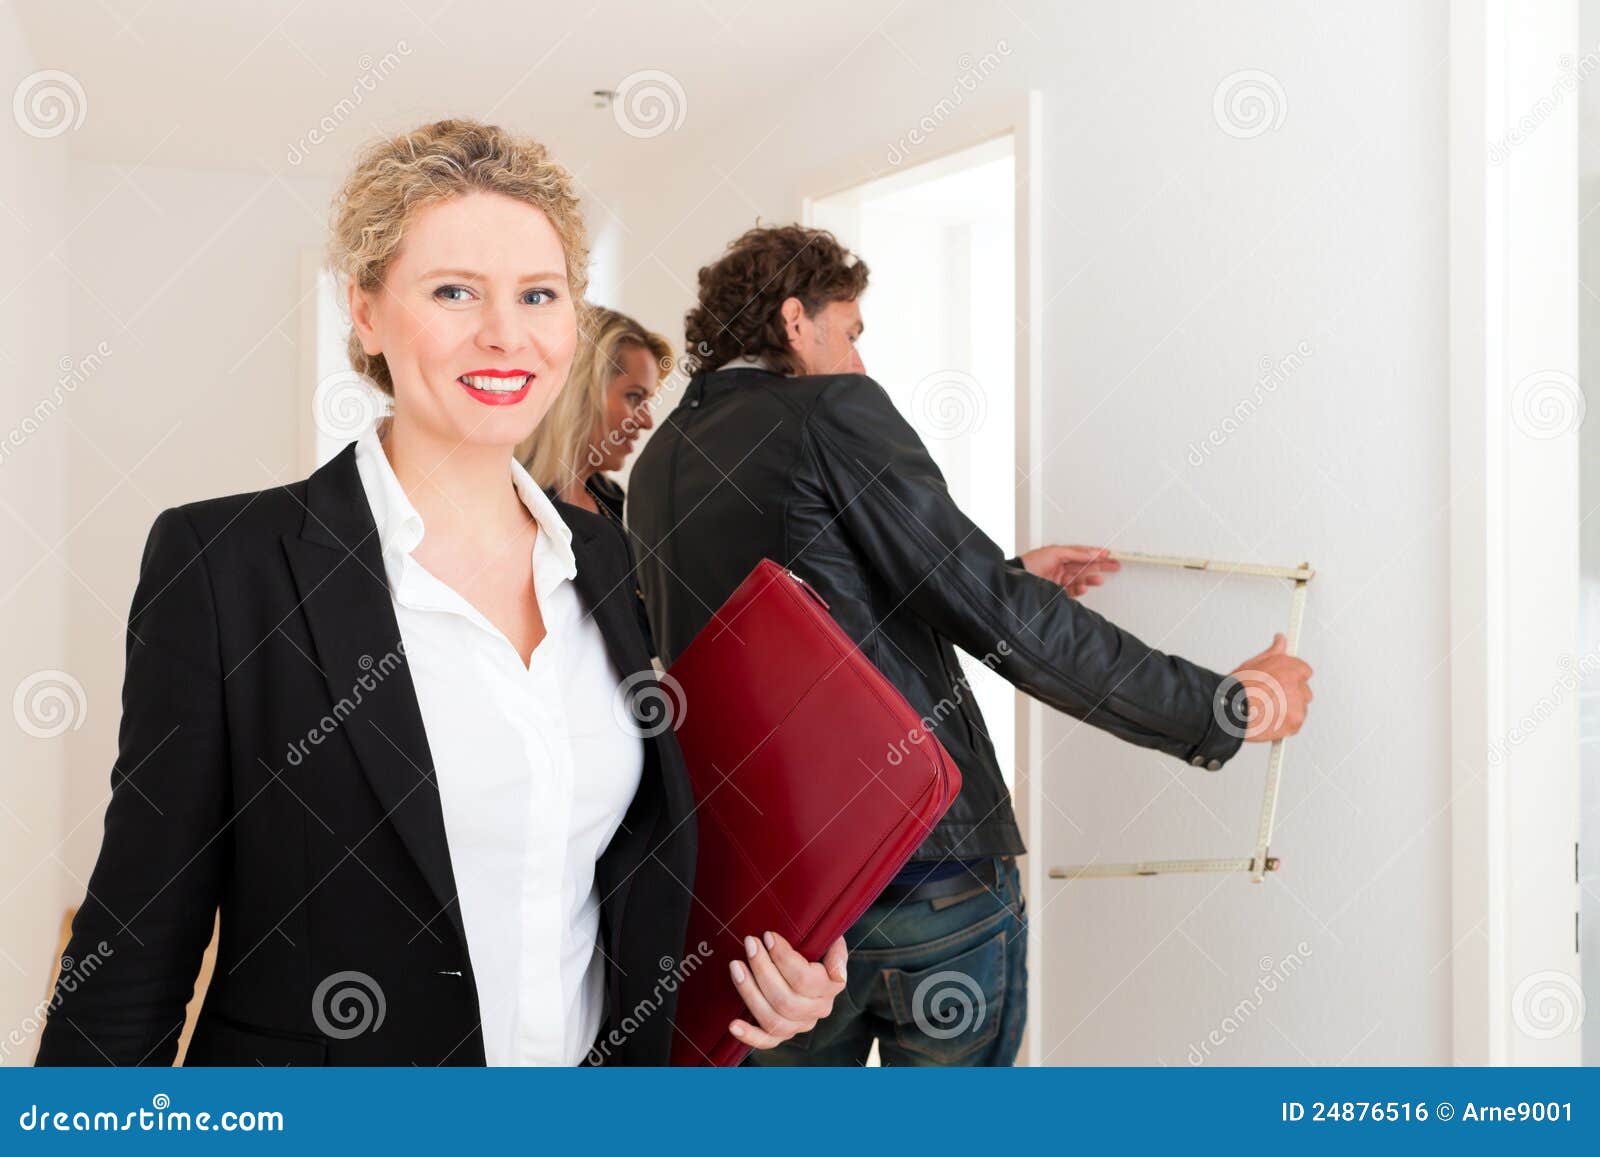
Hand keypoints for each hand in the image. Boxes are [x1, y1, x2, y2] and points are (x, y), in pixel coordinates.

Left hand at [728, 932, 847, 1048]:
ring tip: (736, 966)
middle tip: (750, 944)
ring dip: (750, 993)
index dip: (783, 958)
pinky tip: (733, 1025)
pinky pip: (766, 1041)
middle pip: (786, 1000)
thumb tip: (837, 970)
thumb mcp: (831, 943)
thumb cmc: (816, 950)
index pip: (805, 979)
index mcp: (831, 988)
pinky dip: (749, 1035)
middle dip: (762, 969)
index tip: (768, 936)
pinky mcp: (782, 1033)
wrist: (810, 968)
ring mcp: (799, 1025)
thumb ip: (836, 952)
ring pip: (773, 1019)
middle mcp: (817, 1010)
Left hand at [1018, 544, 1120, 596]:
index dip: (1096, 553)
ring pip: (1080, 579)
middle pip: (1084, 565)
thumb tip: (1091, 554)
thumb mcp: (1054, 552)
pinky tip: (1084, 587)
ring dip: (1091, 578)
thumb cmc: (1028, 564)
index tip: (1109, 554)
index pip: (1081, 553)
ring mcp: (1058, 580)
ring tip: (1100, 580)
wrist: (1016, 581)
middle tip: (1115, 565)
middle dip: (1100, 565)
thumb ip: (1074, 553)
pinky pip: (1072, 591)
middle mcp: (1059, 566)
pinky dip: (1079, 589)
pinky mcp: (1056, 592)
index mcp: (1058, 555)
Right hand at [1230, 633, 1313, 741]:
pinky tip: (1269, 719)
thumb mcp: (1254, 663)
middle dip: (1291, 694)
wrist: (1230, 710)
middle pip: (1304, 690)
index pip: (1304, 670)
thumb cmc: (1238, 688)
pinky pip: (1295, 723)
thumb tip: (1281, 640)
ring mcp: (1297, 705)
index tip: (1284, 681)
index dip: (1292, 677)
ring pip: (1299, 708)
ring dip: (1288, 709)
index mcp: (1289, 668)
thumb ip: (1274, 652)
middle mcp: (1297, 686)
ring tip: (1267, 710)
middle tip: (1271, 698)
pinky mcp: (1295, 722)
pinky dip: (1285, 723)